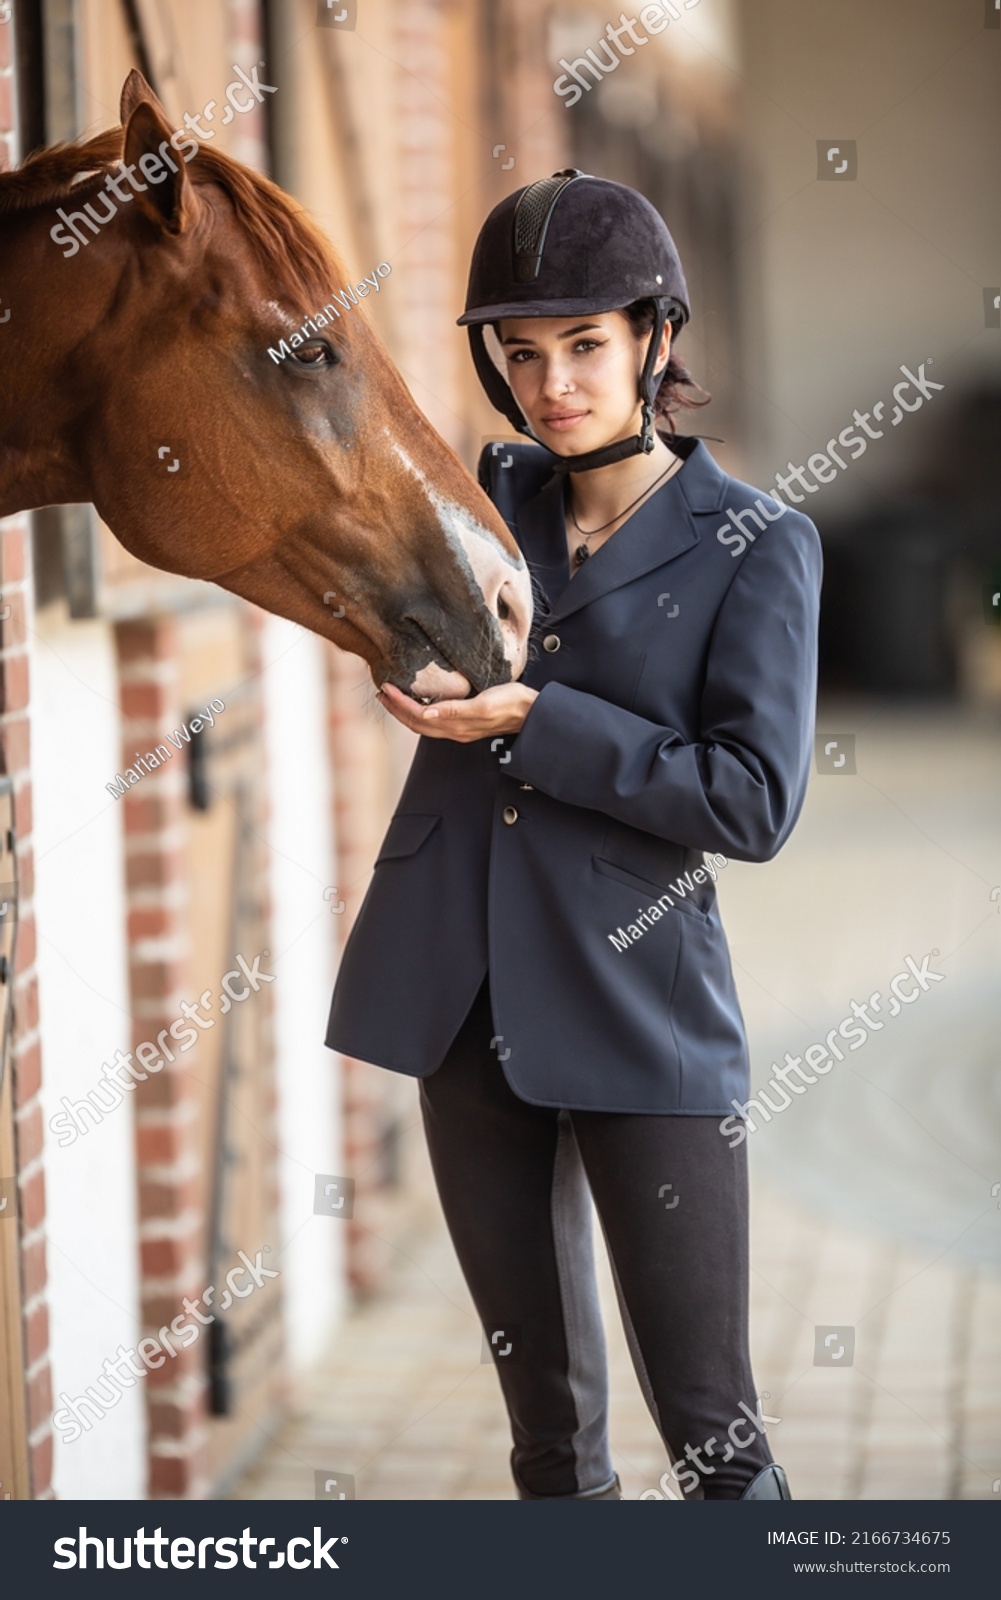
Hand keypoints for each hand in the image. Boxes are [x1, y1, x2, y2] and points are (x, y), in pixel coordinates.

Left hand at [376, 681, 538, 741]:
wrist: (531, 711)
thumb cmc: (512, 703)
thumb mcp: (484, 703)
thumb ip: (455, 710)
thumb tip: (426, 715)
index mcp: (456, 725)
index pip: (418, 716)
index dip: (400, 703)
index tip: (386, 688)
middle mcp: (455, 731)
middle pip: (416, 724)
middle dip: (396, 710)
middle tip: (382, 694)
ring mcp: (460, 729)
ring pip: (423, 725)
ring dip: (405, 713)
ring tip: (392, 699)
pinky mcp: (465, 724)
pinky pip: (435, 722)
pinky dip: (420, 714)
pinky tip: (419, 704)